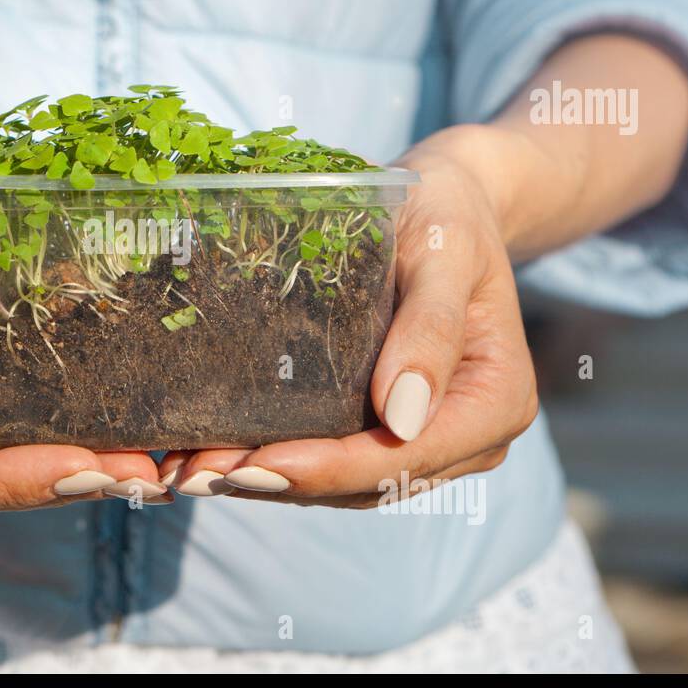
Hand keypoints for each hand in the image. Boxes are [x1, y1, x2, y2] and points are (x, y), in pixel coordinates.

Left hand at [156, 125, 538, 507]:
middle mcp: (469, 437)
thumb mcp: (445, 254)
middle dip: (280, 483)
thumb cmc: (448, 217)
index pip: (403, 457)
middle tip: (195, 475)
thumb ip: (430, 328)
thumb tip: (401, 418)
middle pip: (367, 482)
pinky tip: (215, 453)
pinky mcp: (392, 429)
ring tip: (190, 472)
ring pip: (344, 484)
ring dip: (267, 482)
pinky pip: (335, 459)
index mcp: (496, 402)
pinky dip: (277, 461)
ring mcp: (431, 440)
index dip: (327, 469)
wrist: (447, 203)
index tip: (253, 465)